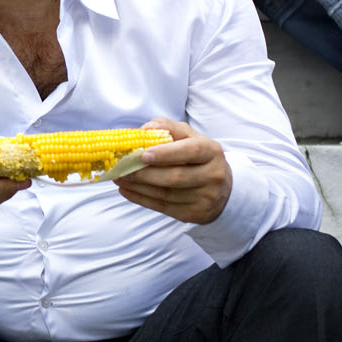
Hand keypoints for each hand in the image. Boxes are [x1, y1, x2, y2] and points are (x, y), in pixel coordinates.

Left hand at [115, 118, 231, 223]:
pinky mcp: (195, 214)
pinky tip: (126, 190)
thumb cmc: (197, 156)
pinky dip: (141, 199)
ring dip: (138, 187)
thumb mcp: (188, 136)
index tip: (143, 154)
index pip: (189, 151)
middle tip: (122, 168)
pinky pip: (163, 207)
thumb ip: (167, 127)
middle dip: (144, 173)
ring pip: (166, 194)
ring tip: (119, 178)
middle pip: (175, 177)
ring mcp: (205, 198)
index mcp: (211, 151)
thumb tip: (144, 130)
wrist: (222, 188)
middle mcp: (213, 175)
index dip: (166, 153)